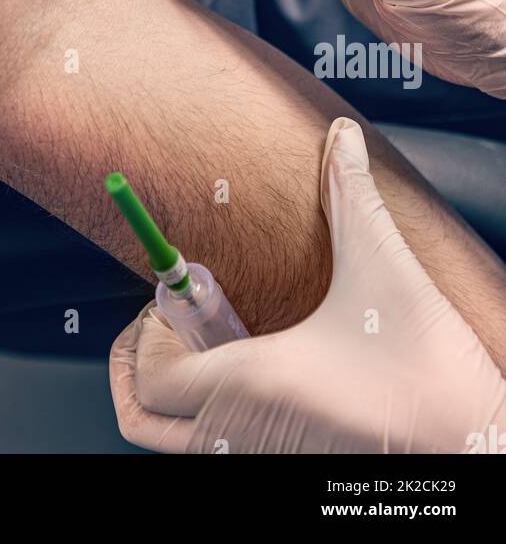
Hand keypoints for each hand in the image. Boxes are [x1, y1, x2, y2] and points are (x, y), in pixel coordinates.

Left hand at [110, 119, 505, 452]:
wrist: (482, 453)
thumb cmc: (435, 382)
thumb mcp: (384, 272)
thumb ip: (351, 195)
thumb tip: (342, 137)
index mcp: (249, 385)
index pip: (146, 373)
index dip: (148, 331)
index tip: (179, 298)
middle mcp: (242, 437)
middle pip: (144, 421)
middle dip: (145, 367)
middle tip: (177, 329)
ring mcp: (265, 465)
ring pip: (179, 445)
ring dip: (178, 398)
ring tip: (215, 350)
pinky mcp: (293, 477)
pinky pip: (220, 455)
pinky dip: (213, 422)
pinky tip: (260, 382)